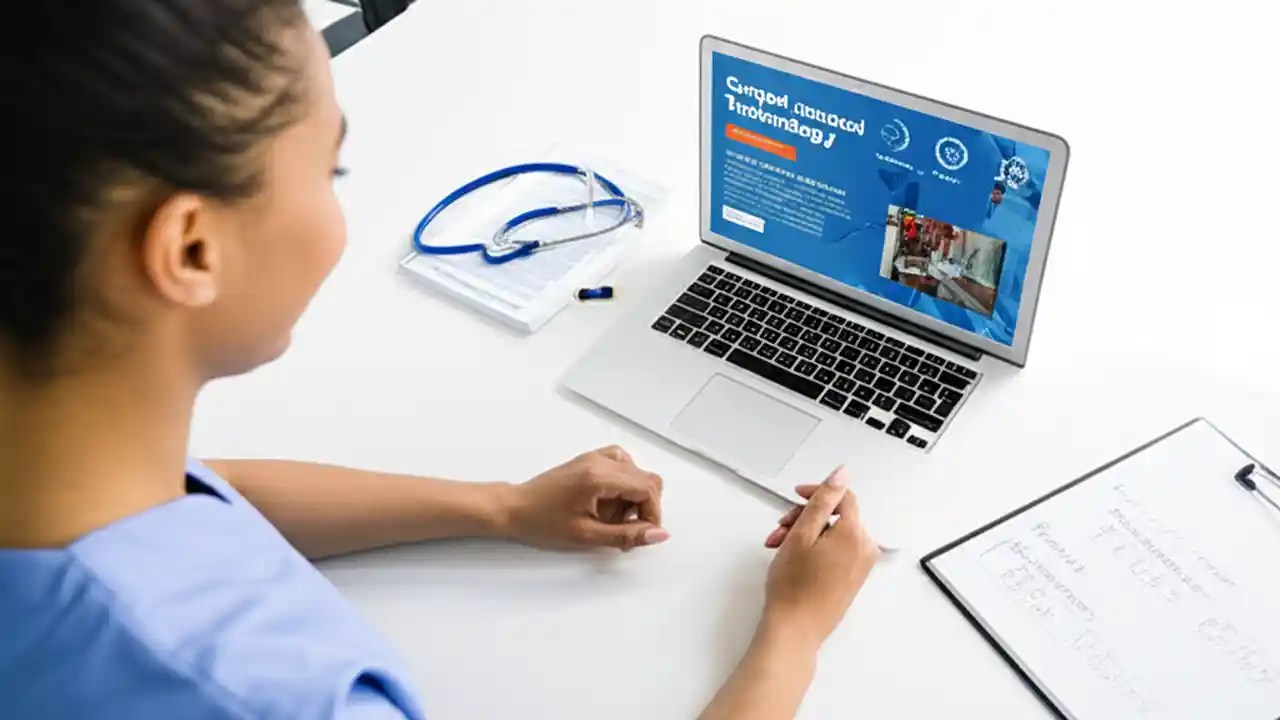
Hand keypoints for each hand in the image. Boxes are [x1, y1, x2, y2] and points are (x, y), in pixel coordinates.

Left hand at [502, 446, 667, 550]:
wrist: (514, 508)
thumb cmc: (542, 522)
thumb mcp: (587, 535)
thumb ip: (626, 535)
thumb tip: (658, 534)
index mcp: (600, 476)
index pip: (647, 488)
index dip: (652, 514)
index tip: (642, 534)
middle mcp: (600, 460)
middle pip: (646, 479)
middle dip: (644, 508)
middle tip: (625, 530)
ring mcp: (595, 458)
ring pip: (636, 473)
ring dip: (633, 497)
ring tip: (611, 518)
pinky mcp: (589, 461)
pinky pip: (621, 466)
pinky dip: (623, 485)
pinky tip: (608, 503)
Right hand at [761, 466, 879, 647]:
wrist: (795, 629)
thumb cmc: (794, 588)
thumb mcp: (802, 534)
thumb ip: (823, 500)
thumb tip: (841, 475)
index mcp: (854, 535)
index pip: (842, 496)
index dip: (817, 492)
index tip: (798, 496)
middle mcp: (863, 549)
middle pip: (835, 516)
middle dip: (804, 518)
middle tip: (781, 529)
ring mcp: (859, 566)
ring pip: (832, 534)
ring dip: (805, 534)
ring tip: (780, 547)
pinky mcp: (851, 578)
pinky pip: (835, 552)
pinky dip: (814, 549)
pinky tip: (793, 558)